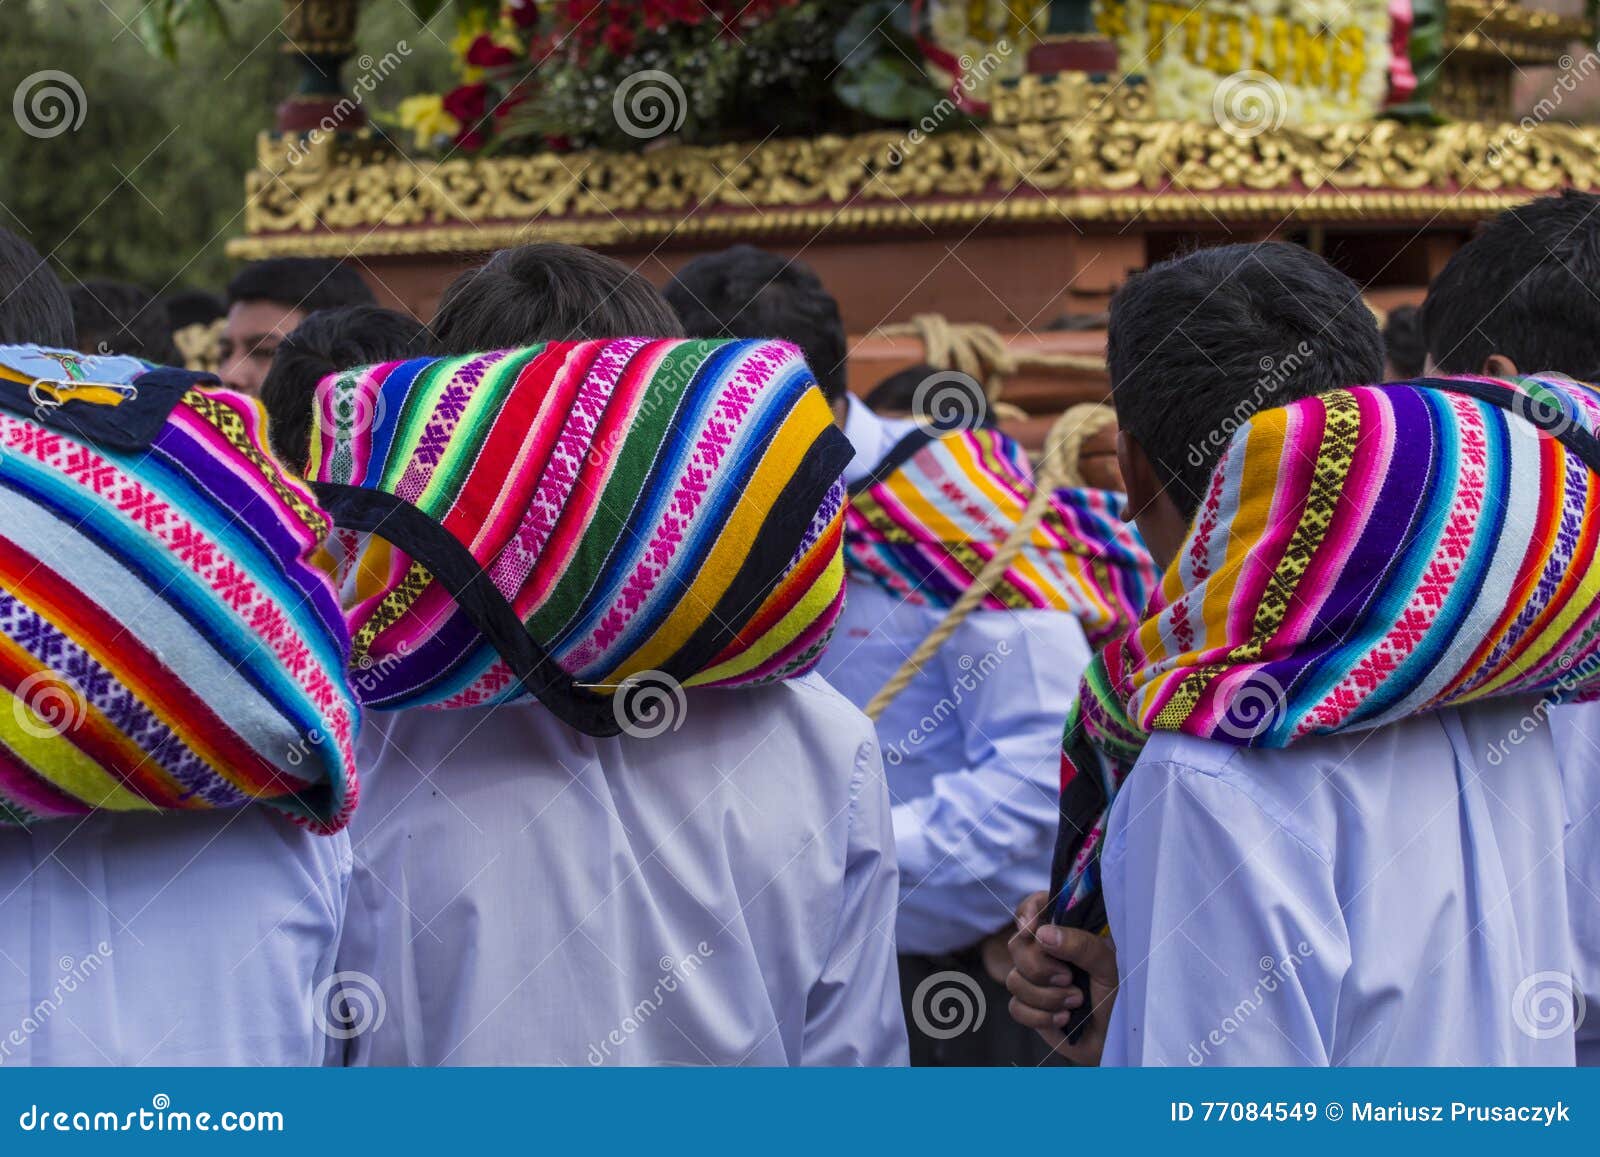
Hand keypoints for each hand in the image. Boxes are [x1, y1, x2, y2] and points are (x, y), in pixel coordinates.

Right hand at [1006, 891, 1117, 1064]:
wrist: (1117, 1040)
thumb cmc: (1120, 998)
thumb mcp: (1109, 966)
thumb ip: (1081, 945)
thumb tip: (1042, 933)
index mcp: (1067, 933)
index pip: (1036, 905)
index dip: (1028, 912)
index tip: (1032, 929)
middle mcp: (1047, 953)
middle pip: (1016, 945)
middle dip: (1041, 967)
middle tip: (1069, 978)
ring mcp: (1035, 981)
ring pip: (1014, 979)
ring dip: (1046, 997)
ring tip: (1075, 1002)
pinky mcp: (1029, 1008)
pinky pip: (1015, 1007)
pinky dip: (1040, 1017)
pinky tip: (1063, 1019)